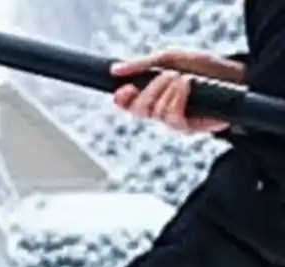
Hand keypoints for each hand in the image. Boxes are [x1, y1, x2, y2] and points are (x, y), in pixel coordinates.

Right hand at [111, 49, 246, 133]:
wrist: (233, 74)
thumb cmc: (202, 67)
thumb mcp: (170, 58)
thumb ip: (142, 64)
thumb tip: (114, 70)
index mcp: (150, 95)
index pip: (126, 104)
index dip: (122, 99)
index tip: (125, 88)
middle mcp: (159, 111)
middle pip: (138, 111)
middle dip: (150, 91)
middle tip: (168, 75)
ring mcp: (173, 121)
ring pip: (157, 114)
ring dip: (168, 92)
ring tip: (183, 78)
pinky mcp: (189, 128)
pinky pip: (174, 121)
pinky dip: (177, 101)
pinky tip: (187, 87)